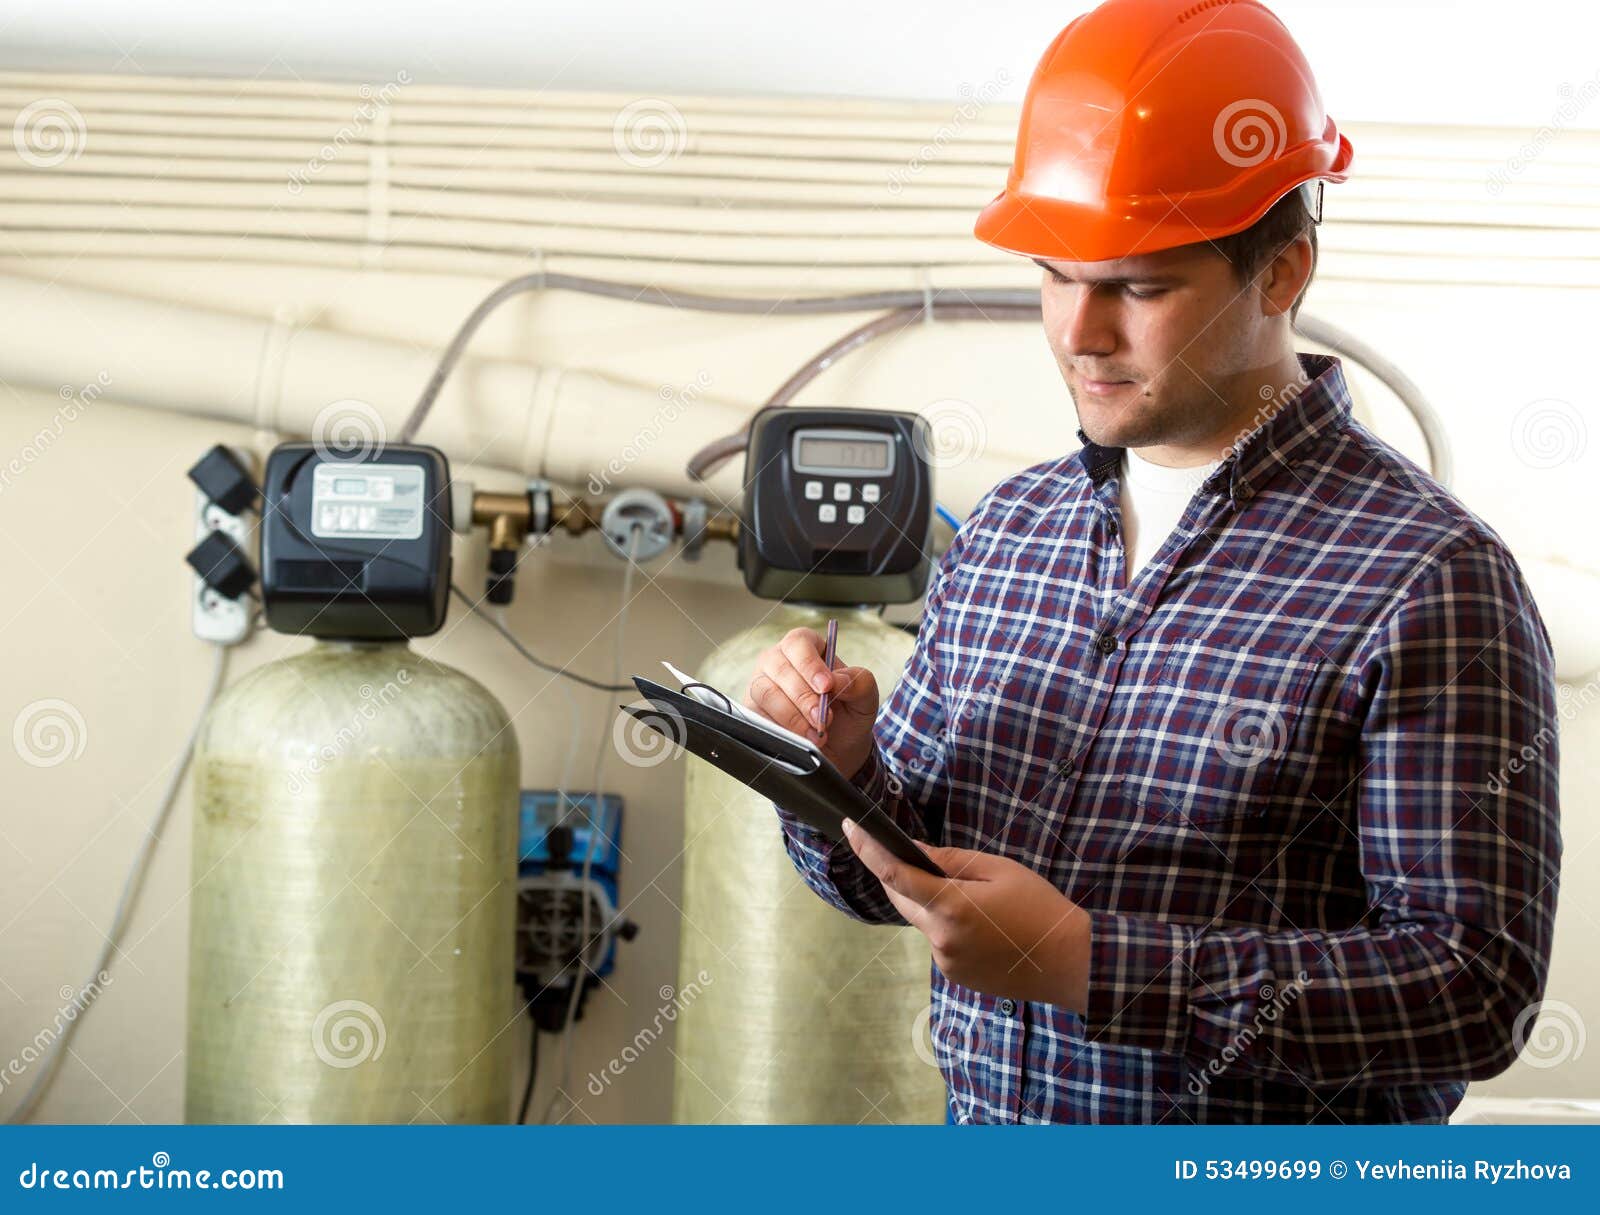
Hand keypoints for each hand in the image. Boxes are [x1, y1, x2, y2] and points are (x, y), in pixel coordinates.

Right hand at [743, 626, 879, 779]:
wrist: (838, 748)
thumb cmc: (848, 713)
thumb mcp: (865, 697)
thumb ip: (859, 682)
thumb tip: (837, 680)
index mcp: (806, 647)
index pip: (799, 642)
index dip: (810, 664)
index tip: (826, 686)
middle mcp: (778, 661)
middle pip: (779, 667)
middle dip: (803, 697)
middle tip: (823, 719)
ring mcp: (761, 685)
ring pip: (766, 693)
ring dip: (792, 716)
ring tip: (816, 735)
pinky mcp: (753, 711)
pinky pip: (758, 716)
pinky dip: (780, 730)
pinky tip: (799, 740)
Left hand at [840, 819, 1090, 1011]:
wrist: (1070, 963)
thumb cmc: (1040, 909)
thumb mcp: (999, 870)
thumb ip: (952, 861)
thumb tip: (915, 851)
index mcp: (951, 907)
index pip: (894, 874)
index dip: (867, 849)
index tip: (850, 827)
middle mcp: (941, 939)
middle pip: (901, 900)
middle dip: (901, 876)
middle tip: (919, 858)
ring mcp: (946, 962)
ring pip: (922, 922)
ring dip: (931, 904)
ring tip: (975, 899)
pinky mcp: (955, 977)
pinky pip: (938, 942)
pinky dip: (946, 926)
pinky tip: (980, 924)